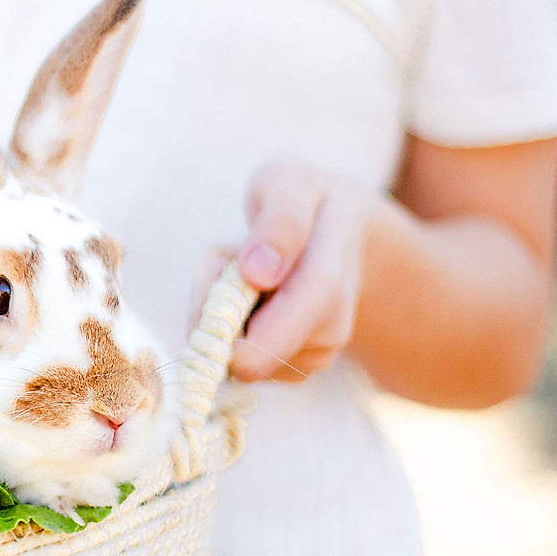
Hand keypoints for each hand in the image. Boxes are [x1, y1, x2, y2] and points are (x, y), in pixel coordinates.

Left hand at [223, 161, 374, 382]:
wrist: (347, 235)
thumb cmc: (304, 203)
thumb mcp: (288, 184)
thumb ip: (278, 220)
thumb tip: (258, 271)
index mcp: (327, 278)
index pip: (281, 330)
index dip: (237, 335)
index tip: (209, 313)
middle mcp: (330, 327)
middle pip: (250, 360)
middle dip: (217, 320)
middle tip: (228, 270)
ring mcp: (318, 355)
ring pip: (240, 363)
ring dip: (226, 324)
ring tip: (253, 282)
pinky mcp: (298, 372)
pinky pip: (244, 369)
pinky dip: (238, 338)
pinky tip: (261, 306)